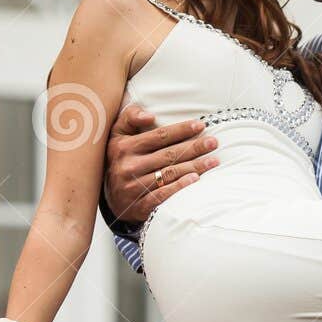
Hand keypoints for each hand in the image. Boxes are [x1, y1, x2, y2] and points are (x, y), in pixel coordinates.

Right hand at [103, 104, 219, 224]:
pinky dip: (180, 187)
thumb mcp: (117, 135)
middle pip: (168, 155)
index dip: (181, 130)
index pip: (159, 136)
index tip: (200, 126)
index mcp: (124, 147)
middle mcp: (129, 166)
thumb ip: (130, 118)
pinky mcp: (139, 205)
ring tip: (214, 160)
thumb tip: (149, 115)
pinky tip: (196, 180)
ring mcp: (134, 187)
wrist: (108, 195)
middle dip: (194, 147)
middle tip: (214, 142)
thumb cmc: (119, 159)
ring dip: (195, 166)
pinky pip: (163, 195)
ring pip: (169, 174)